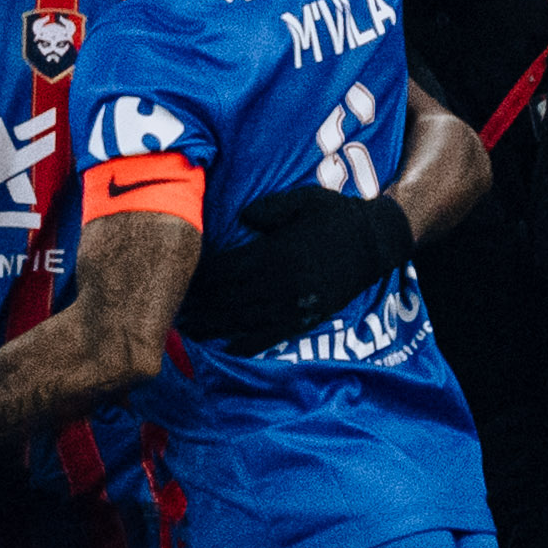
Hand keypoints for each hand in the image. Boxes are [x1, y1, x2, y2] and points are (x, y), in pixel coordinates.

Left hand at [174, 185, 409, 350]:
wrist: (378, 242)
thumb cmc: (337, 215)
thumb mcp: (305, 199)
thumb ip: (270, 209)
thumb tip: (242, 217)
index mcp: (275, 253)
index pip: (224, 269)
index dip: (199, 275)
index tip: (178, 275)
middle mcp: (281, 284)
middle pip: (227, 298)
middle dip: (198, 304)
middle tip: (169, 307)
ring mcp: (294, 305)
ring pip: (243, 320)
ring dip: (213, 326)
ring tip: (186, 330)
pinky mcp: (307, 319)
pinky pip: (272, 336)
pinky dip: (247, 344)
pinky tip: (227, 348)